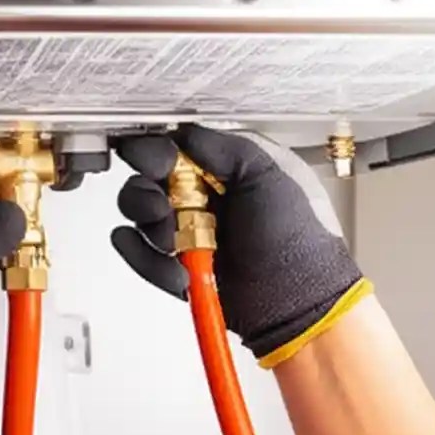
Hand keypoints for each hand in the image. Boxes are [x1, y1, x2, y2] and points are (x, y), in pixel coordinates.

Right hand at [111, 126, 366, 363]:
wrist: (297, 299)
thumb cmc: (297, 238)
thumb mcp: (266, 171)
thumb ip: (220, 146)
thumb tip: (178, 134)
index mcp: (220, 168)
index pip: (171, 149)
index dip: (154, 153)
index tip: (153, 163)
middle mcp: (199, 197)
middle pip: (145, 180)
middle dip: (146, 193)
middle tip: (161, 206)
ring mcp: (186, 231)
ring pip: (138, 216)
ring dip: (150, 227)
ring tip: (173, 242)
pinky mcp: (175, 264)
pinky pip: (137, 252)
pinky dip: (143, 257)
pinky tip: (169, 265)